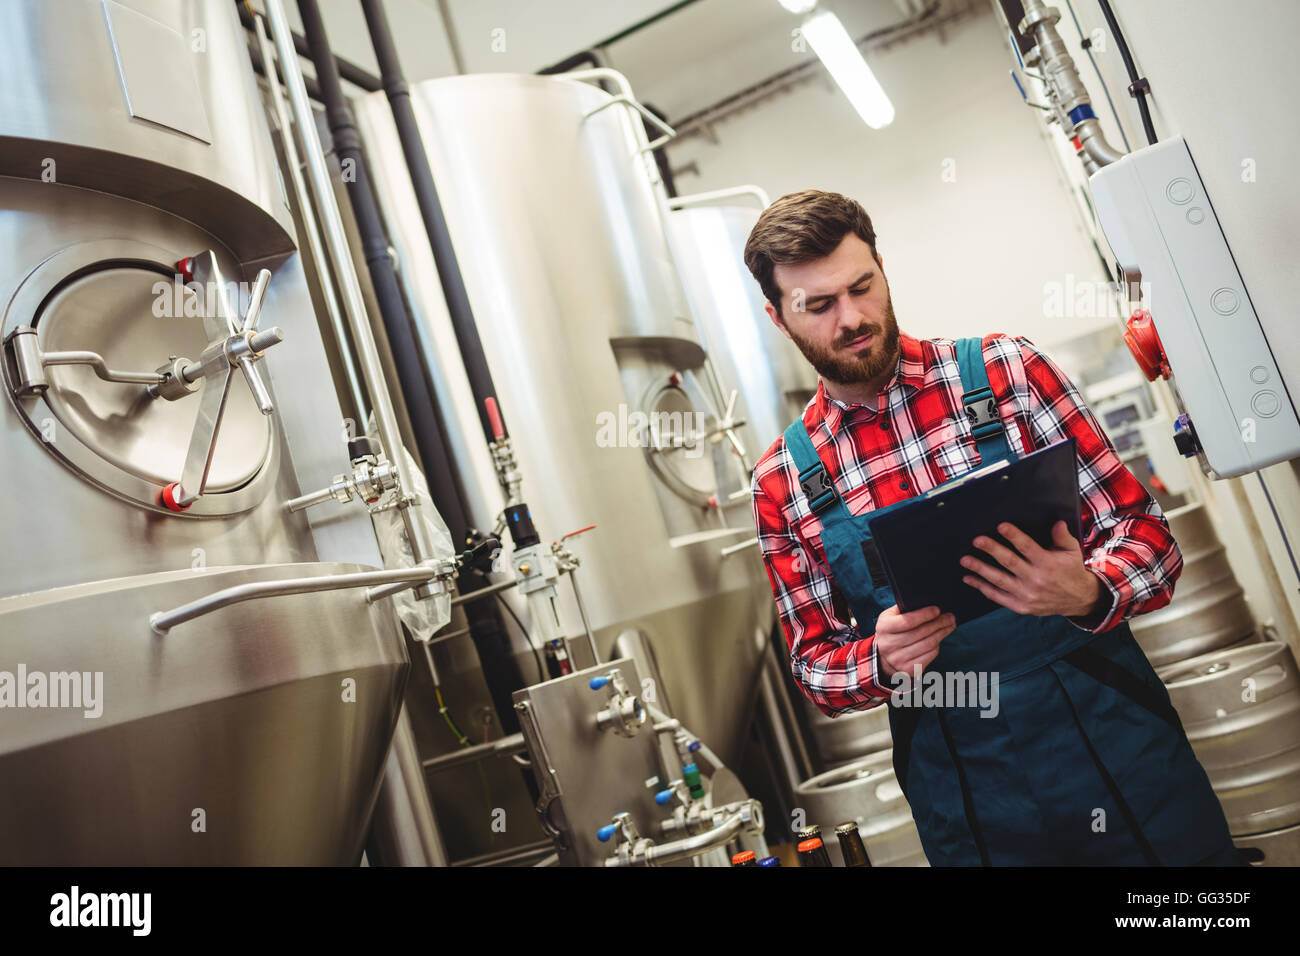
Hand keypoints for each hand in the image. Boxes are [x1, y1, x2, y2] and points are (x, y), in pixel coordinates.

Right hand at [875, 605, 956, 679]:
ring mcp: (898, 659)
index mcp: (884, 628)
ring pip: (928, 644)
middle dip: (939, 623)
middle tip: (951, 617)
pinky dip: (937, 646)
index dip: (925, 615)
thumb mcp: (890, 617)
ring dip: (942, 633)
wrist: (884, 658)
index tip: (937, 610)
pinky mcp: (908, 669)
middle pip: (921, 632)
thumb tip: (926, 603)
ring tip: (950, 626)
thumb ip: (904, 609)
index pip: (908, 621)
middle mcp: (889, 645)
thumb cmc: (892, 632)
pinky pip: (930, 655)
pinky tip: (939, 639)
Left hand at [960, 520, 1105, 617]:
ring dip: (980, 569)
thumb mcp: (1071, 551)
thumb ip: (1062, 536)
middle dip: (991, 550)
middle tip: (976, 540)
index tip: (1000, 526)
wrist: (1077, 599)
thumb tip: (1057, 522)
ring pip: (999, 580)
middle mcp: (1036, 580)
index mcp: (1048, 564)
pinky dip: (982, 587)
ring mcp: (1027, 595)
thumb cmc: (1070, 570)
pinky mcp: (1020, 606)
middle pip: (1009, 562)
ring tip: (965, 560)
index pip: (1027, 547)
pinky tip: (968, 578)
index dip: (1014, 536)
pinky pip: (997, 596)